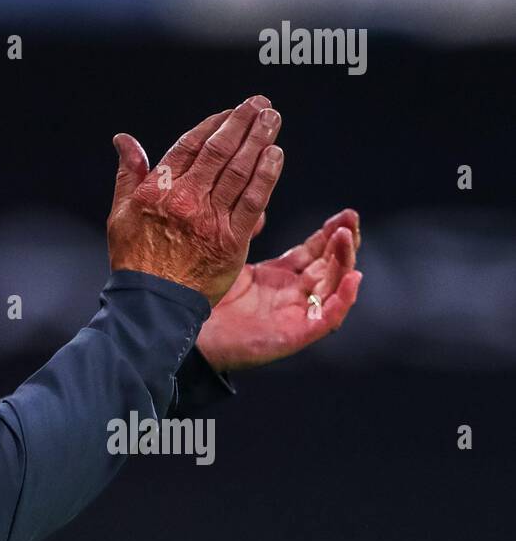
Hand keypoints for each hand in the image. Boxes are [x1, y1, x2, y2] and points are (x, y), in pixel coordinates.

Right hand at [108, 95, 283, 305]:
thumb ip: (129, 172)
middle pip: (219, 151)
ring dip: (259, 141)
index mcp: (158, 190)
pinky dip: (266, 175)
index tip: (229, 111)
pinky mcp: (232, 239)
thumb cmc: (135, 258)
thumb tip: (124, 139)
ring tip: (272, 119)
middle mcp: (186, 199)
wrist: (153, 302)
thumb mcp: (121, 212)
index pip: (190, 146)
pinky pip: (253, 200)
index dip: (212, 124)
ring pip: (239, 170)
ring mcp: (210, 219)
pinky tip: (275, 155)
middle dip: (242, 123)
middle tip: (260, 104)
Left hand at [196, 209, 363, 372]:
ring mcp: (296, 314)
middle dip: (343, 243)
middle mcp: (292, 293)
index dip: (329, 233)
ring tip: (346, 237)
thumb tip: (259, 206)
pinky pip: (328, 318)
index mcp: (278, 276)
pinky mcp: (296, 334)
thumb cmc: (204, 297)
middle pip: (328, 267)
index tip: (346, 214)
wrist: (188, 327)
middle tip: (350, 218)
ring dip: (344, 262)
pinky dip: (343, 299)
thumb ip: (246, 234)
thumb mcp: (230, 260)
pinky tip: (352, 278)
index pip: (314, 252)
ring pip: (333, 287)